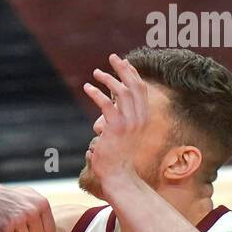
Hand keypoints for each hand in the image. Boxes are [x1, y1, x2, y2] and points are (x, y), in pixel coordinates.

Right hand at [0, 185, 55, 231]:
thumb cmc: (7, 197)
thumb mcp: (28, 195)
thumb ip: (41, 209)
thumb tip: (49, 230)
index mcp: (42, 203)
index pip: (50, 231)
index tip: (29, 228)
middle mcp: (32, 211)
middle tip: (16, 231)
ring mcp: (19, 221)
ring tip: (8, 231)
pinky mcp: (5, 229)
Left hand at [83, 53, 149, 185]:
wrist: (118, 174)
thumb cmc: (116, 156)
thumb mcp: (120, 135)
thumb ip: (114, 122)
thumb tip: (102, 117)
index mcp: (144, 117)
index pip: (140, 89)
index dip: (132, 74)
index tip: (124, 62)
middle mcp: (140, 117)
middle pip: (134, 85)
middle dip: (123, 68)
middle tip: (112, 57)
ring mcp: (130, 122)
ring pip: (122, 91)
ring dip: (108, 79)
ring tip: (96, 73)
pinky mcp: (117, 127)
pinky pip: (106, 104)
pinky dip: (96, 93)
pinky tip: (88, 87)